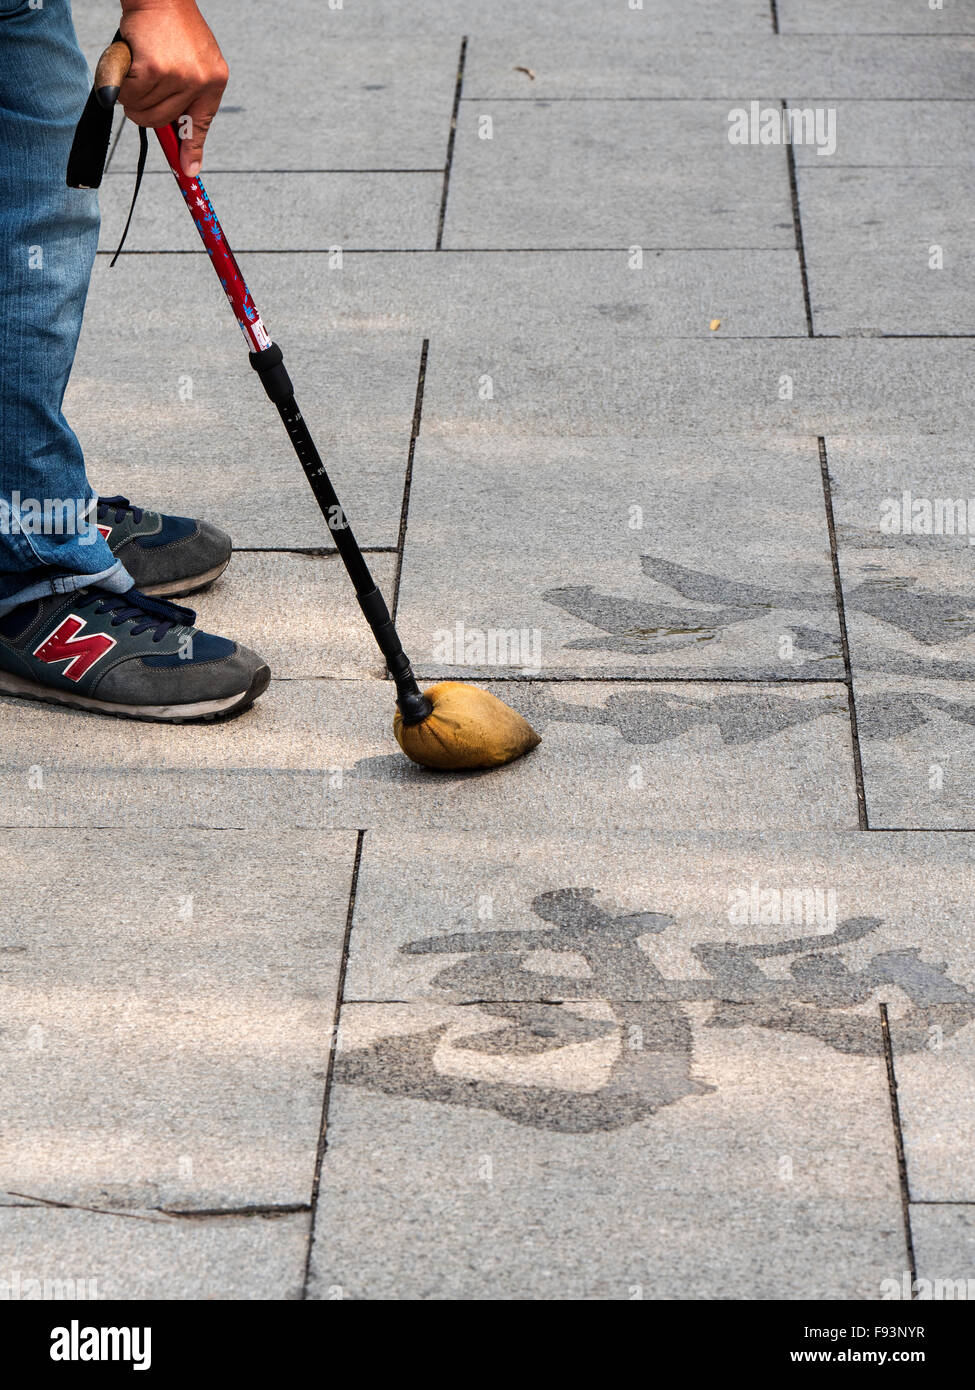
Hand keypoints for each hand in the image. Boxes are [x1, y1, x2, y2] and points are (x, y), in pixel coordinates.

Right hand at [118, 0, 227, 176]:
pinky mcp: (154, 69)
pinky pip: (128, 95)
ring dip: (130, 93)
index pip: (201, 125)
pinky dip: (119, 82)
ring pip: (142, 110)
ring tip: (137, 67)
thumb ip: (188, 100)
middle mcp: (200, 80)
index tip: (188, 172)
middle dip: (143, 108)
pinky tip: (129, 61)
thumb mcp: (192, 62)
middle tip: (139, 85)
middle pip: (161, 121)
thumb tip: (186, 156)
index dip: (192, 149)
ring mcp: (178, 76)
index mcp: (214, 80)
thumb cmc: (170, 28)